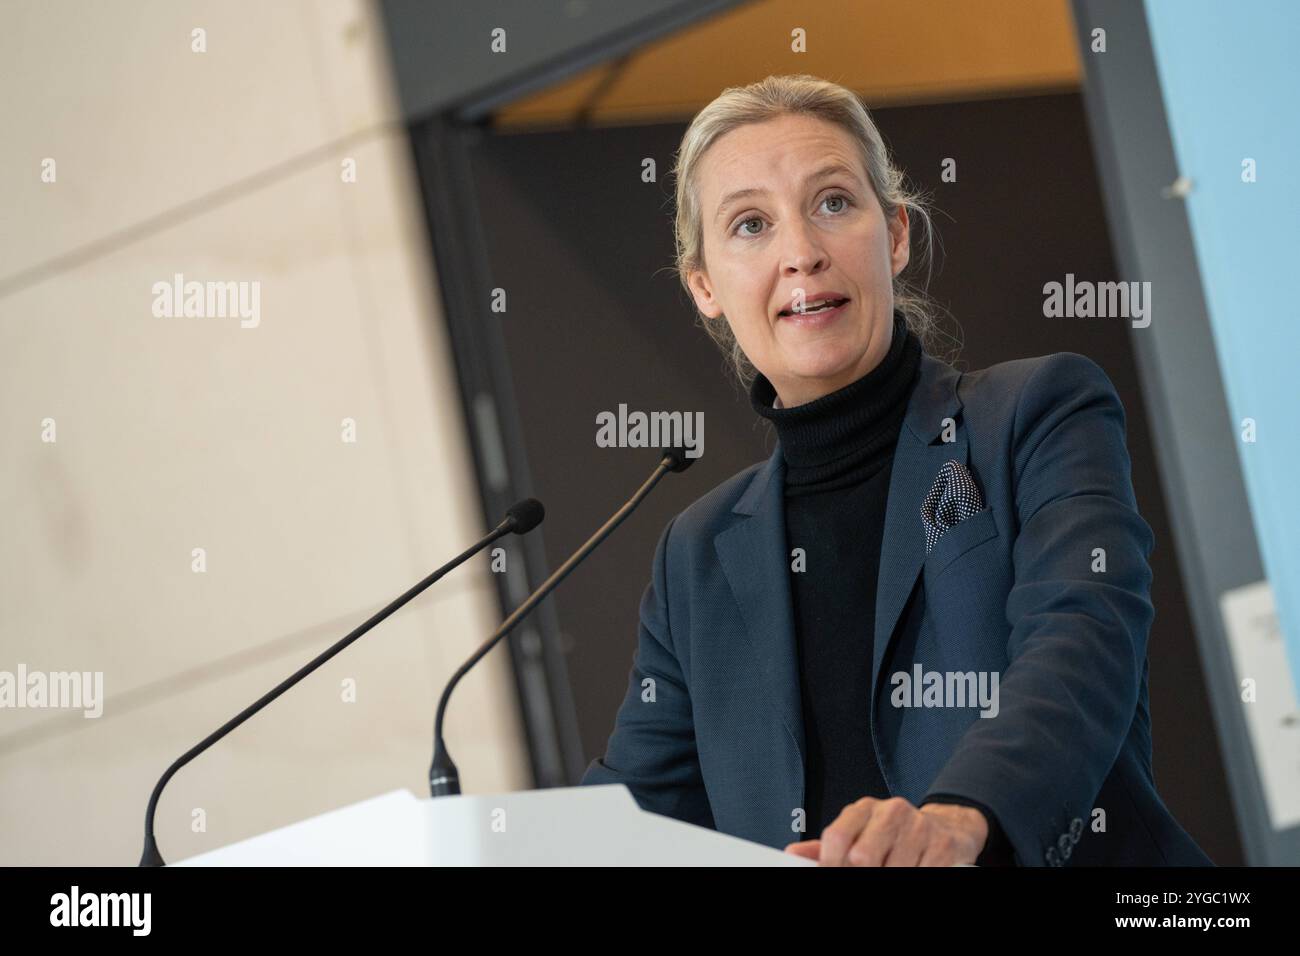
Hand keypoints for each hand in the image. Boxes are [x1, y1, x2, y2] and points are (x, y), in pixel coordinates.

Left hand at [783, 796, 987, 865]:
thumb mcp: (858, 832)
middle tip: (864, 875)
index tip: (828, 873)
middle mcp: (891, 812)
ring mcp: (919, 828)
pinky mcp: (943, 846)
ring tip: (888, 871)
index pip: (837, 837)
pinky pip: (922, 873)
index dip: (829, 863)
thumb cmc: (891, 834)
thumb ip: (827, 845)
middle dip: (860, 874)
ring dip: (889, 876)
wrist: (944, 827)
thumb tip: (793, 854)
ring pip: (893, 870)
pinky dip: (914, 877)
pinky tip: (912, 870)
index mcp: (864, 809)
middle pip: (863, 857)